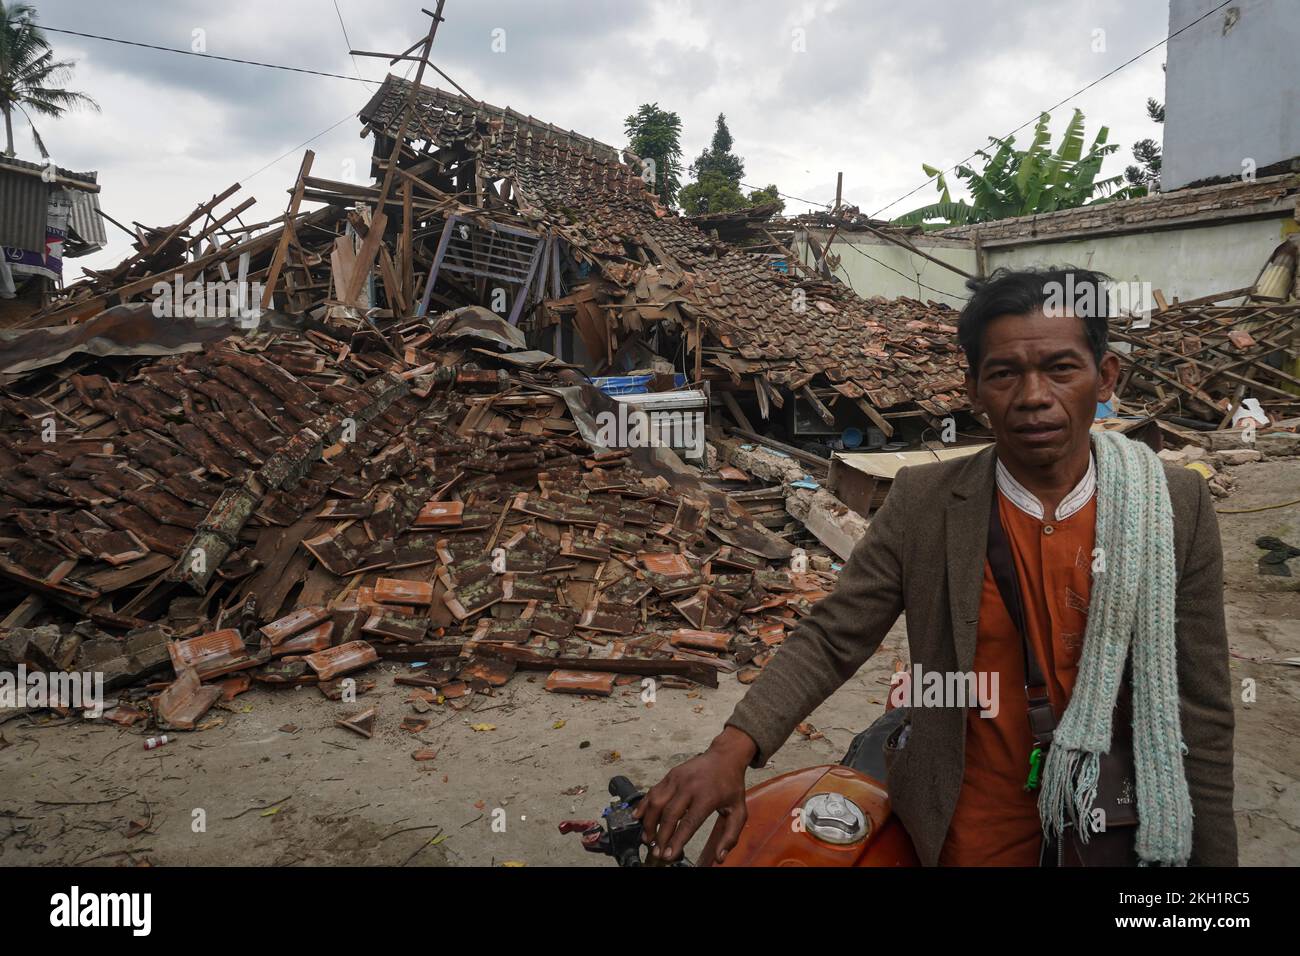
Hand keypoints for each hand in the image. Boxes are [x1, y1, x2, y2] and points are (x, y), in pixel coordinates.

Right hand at [633, 726, 754, 863]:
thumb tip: (720, 858)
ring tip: (646, 838)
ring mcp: (678, 778)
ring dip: (649, 822)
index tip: (668, 855)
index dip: (676, 841)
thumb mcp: (739, 811)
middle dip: (660, 836)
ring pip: (657, 802)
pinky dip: (644, 805)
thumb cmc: (731, 786)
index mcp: (707, 797)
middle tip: (655, 852)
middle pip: (669, 815)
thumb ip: (731, 836)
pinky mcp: (670, 774)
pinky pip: (653, 791)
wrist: (725, 756)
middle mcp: (690, 787)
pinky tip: (638, 817)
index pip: (688, 823)